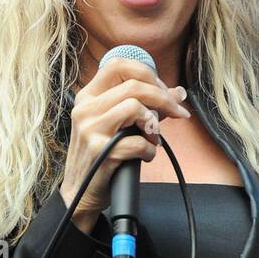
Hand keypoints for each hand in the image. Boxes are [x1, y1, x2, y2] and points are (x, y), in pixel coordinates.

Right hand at [59, 57, 189, 220]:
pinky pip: (138, 142)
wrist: (79, 193)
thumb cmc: (101, 156)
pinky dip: (150, 150)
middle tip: (176, 113)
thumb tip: (179, 93)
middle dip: (163, 98)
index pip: (118, 65)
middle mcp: (86, 109)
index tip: (163, 90)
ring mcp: (91, 129)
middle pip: (134, 85)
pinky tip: (145, 156)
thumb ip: (146, 107)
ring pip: (135, 107)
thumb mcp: (117, 126)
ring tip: (154, 138)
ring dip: (155, 124)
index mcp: (88, 97)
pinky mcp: (100, 151)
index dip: (147, 73)